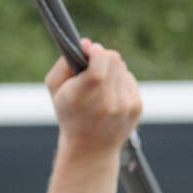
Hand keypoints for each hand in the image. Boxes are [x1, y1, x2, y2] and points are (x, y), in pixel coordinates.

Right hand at [46, 38, 140, 157]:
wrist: (91, 148)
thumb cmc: (70, 114)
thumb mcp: (56, 89)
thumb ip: (65, 63)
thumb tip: (88, 44)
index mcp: (81, 97)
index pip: (99, 64)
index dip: (96, 52)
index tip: (90, 52)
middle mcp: (106, 103)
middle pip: (114, 59)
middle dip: (103, 58)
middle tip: (94, 68)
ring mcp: (124, 106)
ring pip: (122, 68)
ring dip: (112, 70)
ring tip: (101, 86)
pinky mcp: (136, 107)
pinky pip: (130, 79)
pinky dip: (121, 81)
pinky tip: (111, 95)